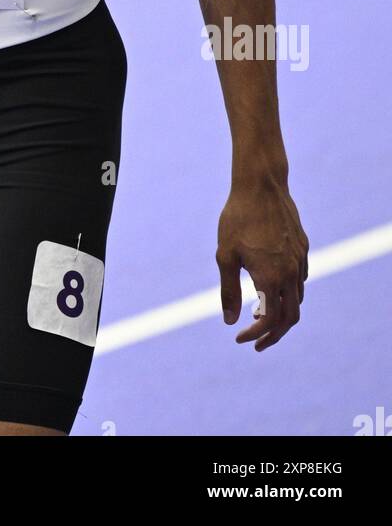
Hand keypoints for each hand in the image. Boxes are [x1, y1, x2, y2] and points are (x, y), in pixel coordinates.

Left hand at [216, 177, 308, 349]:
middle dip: (274, 335)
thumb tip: (230, 322)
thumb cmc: (237, 218)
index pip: (270, 320)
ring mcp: (300, 260)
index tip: (239, 338)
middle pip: (290, 317)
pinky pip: (300, 279)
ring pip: (297, 298)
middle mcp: (291, 272)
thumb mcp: (225, 255)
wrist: (261, 185)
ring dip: (281, 313)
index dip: (256, 334)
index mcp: (271, 277)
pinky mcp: (303, 248)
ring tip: (257, 315)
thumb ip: (229, 291)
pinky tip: (270, 288)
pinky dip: (287, 293)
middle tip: (256, 343)